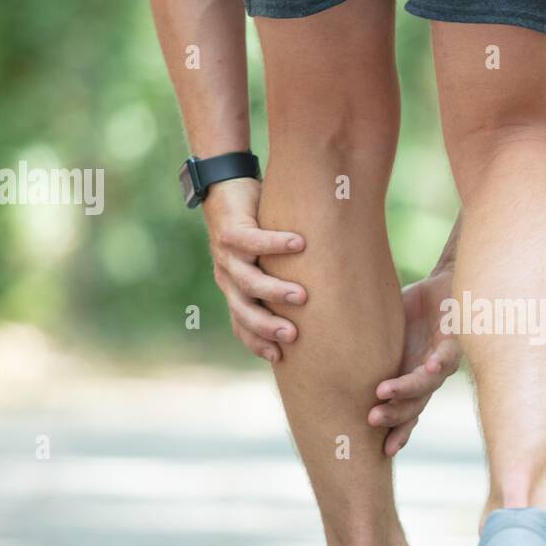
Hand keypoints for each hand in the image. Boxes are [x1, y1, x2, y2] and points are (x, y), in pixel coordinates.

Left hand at [201, 178, 306, 362]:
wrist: (224, 189)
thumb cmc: (254, 227)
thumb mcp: (263, 260)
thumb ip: (281, 278)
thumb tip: (321, 300)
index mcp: (234, 289)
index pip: (241, 324)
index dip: (256, 342)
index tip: (279, 357)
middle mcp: (228, 277)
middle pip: (243, 311)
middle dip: (266, 326)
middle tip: (292, 336)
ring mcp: (227, 256)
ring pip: (248, 281)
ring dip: (275, 291)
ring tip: (301, 296)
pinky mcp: (231, 231)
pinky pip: (254, 242)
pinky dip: (277, 244)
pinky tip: (300, 244)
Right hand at [369, 269, 462, 455]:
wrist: (444, 289)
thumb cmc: (409, 313)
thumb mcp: (380, 336)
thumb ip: (357, 351)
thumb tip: (313, 354)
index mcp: (409, 382)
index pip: (405, 415)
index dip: (397, 433)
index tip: (383, 452)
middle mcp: (426, 378)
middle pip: (413, 407)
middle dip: (393, 416)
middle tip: (371, 419)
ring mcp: (441, 363)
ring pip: (425, 385)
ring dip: (405, 390)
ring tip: (383, 392)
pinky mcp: (452, 343)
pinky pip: (445, 357)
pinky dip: (437, 363)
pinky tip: (428, 365)